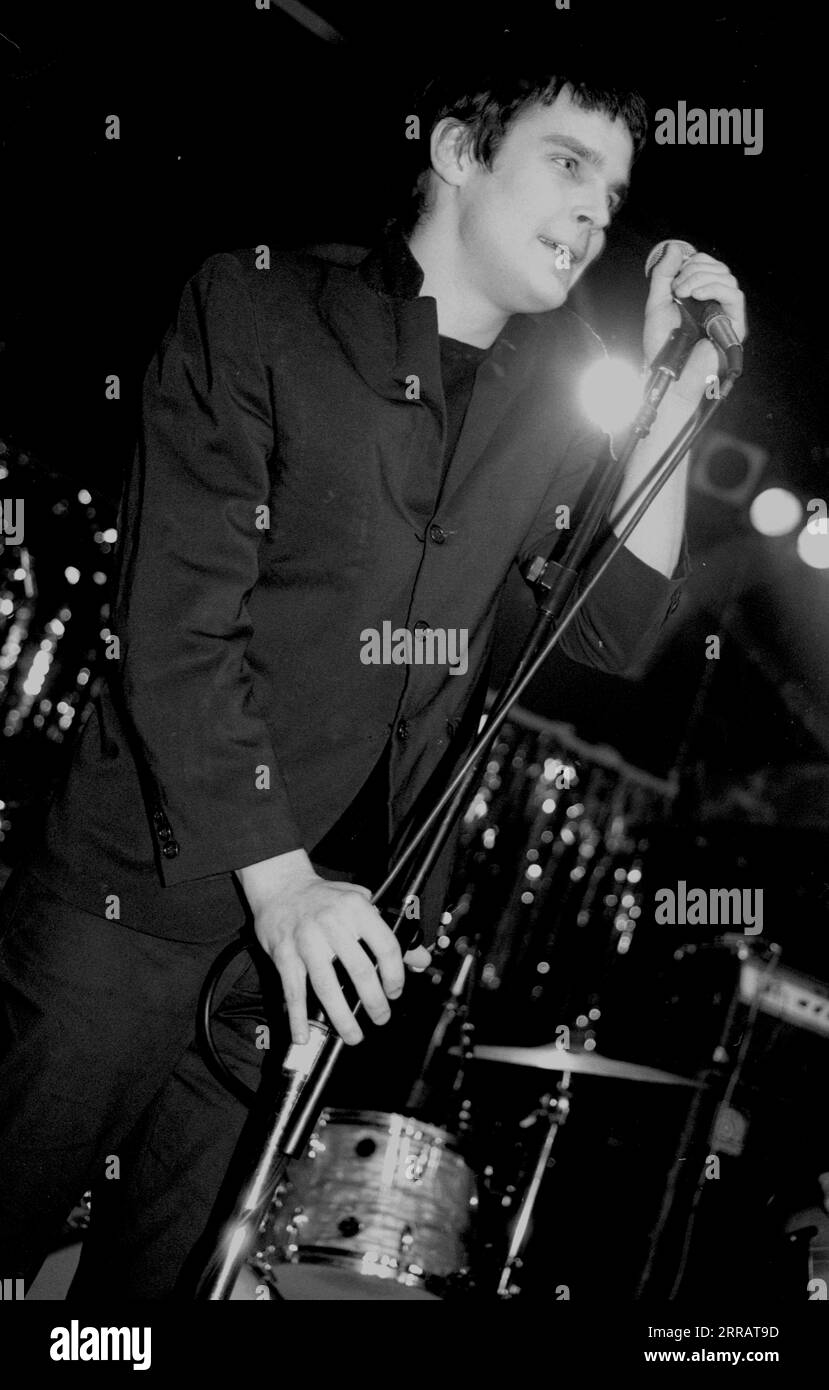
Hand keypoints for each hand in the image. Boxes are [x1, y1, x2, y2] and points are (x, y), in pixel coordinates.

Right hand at [245, 850, 429, 1045]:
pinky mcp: (284, 954)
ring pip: (327, 986)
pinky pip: (293, 990)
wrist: (281, 885)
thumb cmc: (325, 897)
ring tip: (353, 1035)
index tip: (395, 991)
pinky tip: (303, 1034)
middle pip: (359, 970)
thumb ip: (388, 932)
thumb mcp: (361, 903)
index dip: (394, 974)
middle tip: (380, 1017)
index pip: (385, 945)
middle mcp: (332, 923)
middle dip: (374, 1002)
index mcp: (356, 909)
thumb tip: (420, 959)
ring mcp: (306, 940)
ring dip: (342, 1016)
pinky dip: (298, 1016)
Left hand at [643, 242, 746, 408]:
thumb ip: (663, 276)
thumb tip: (674, 248)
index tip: (674, 276)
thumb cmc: (663, 345)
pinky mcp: (735, 324)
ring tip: (684, 294)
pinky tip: (698, 295)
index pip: (706, 264)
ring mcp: (726, 313)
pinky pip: (734, 295)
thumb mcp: (657, 303)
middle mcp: (715, 302)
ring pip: (727, 278)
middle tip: (677, 288)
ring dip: (701, 279)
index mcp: (699, 296)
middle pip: (717, 268)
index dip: (693, 261)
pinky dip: (715, 288)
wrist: (669, 373)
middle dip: (694, 270)